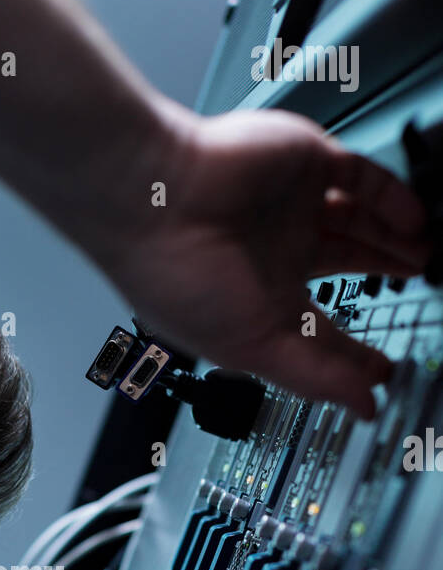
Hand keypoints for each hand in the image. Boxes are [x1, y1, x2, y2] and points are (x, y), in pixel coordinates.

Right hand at [106, 107, 429, 417]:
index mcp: (257, 299)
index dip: (355, 348)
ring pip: (359, 220)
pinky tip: (412, 220)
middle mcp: (276, 250)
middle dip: (383, 278)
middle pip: (347, 264)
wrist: (154, 199)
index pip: (320, 326)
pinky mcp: (305, 163)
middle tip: (420, 290)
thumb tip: (362, 407)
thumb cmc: (176, 274)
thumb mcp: (254, 347)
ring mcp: (292, 205)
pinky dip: (394, 198)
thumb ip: (315, 377)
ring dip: (395, 239)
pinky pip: (363, 177)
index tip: (385, 368)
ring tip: (425, 255)